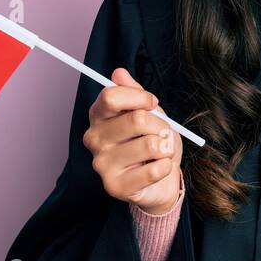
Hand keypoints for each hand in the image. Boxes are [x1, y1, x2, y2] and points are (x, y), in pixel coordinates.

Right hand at [82, 67, 183, 214]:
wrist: (161, 181)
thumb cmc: (153, 143)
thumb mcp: (149, 113)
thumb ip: (134, 93)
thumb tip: (119, 72)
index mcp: (98, 117)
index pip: (111, 96)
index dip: (140, 97)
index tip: (153, 104)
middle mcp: (94, 139)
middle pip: (136, 119)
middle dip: (161, 126)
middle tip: (162, 134)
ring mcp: (101, 164)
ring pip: (150, 144)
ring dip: (166, 147)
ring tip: (161, 153)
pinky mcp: (115, 187)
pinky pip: (155, 169)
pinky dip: (166, 167)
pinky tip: (158, 169)